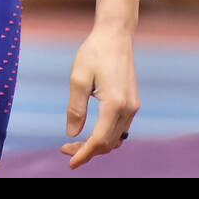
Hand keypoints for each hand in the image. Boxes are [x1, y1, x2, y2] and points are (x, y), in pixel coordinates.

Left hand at [61, 25, 139, 168]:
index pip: (99, 140)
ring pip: (116, 138)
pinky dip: (106, 136)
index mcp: (114, 104)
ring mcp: (133, 106)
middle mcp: (128, 108)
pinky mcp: (133, 103)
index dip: (84, 154)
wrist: (115, 36)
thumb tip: (72, 133)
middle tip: (65, 150)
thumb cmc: (94, 53)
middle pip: (108, 143)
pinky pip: (120, 128)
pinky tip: (91, 133)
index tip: (70, 163)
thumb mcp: (78, 79)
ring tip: (75, 144)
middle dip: (87, 152)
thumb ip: (75, 108)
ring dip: (97, 145)